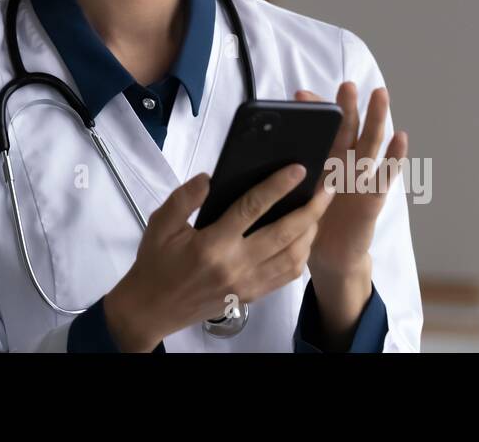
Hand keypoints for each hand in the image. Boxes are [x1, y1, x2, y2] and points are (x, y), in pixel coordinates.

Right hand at [103, 162, 335, 351]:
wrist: (151, 309)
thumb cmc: (155, 264)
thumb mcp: (159, 224)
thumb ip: (184, 198)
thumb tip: (209, 179)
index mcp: (212, 245)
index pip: (252, 208)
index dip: (278, 186)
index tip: (298, 169)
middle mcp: (235, 266)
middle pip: (285, 234)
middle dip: (311, 209)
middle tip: (327, 189)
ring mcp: (247, 285)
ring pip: (293, 258)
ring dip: (311, 233)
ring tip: (318, 211)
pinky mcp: (251, 296)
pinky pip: (286, 277)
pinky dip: (301, 256)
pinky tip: (303, 239)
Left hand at [299, 82, 406, 279]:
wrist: (326, 257)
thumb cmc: (305, 221)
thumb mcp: (291, 192)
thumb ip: (284, 173)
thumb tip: (253, 153)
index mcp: (322, 159)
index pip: (319, 128)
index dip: (313, 112)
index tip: (300, 95)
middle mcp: (343, 164)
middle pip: (347, 129)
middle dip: (346, 107)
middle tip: (345, 85)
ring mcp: (361, 179)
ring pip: (369, 143)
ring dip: (375, 119)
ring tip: (380, 94)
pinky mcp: (373, 198)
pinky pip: (384, 175)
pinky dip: (394, 156)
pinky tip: (400, 136)